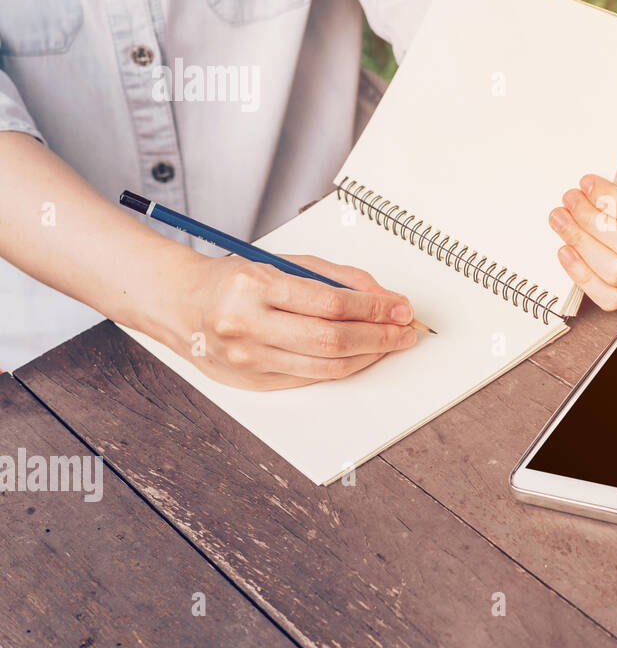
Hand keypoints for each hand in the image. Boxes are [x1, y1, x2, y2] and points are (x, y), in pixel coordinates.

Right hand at [163, 254, 418, 390]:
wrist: (181, 304)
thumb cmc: (237, 279)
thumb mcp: (286, 264)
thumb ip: (339, 279)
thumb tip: (386, 299)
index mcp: (255, 286)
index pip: (330, 303)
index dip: (373, 309)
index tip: (401, 308)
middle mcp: (248, 325)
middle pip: (331, 340)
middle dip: (378, 337)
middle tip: (404, 331)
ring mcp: (248, 359)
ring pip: (325, 366)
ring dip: (367, 356)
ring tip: (390, 344)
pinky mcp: (252, 382)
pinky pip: (310, 379)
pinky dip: (342, 368)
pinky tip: (360, 356)